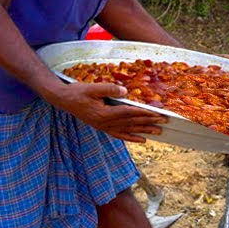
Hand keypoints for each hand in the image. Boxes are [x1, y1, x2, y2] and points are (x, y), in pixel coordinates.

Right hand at [46, 81, 165, 142]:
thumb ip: (109, 89)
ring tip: (158, 132)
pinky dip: (131, 138)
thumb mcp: (93, 88)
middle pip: (131, 123)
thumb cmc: (78, 92)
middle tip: (164, 123)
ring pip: (127, 130)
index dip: (144, 114)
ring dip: (143, 131)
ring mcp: (104, 127)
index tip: (158, 114)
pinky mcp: (102, 127)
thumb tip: (124, 91)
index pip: (129, 114)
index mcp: (104, 114)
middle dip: (148, 122)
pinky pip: (119, 135)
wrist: (64, 100)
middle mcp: (105, 123)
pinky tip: (141, 140)